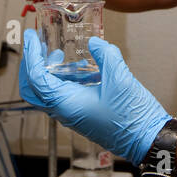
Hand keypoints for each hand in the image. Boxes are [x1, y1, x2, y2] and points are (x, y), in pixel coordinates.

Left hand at [20, 29, 170, 165]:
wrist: (146, 139)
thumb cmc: (132, 116)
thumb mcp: (119, 77)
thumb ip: (105, 54)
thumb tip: (94, 42)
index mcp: (66, 103)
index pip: (36, 78)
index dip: (30, 55)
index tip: (30, 37)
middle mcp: (64, 111)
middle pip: (33, 89)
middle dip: (31, 66)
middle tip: (36, 47)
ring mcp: (72, 115)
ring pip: (48, 92)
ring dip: (51, 72)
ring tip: (61, 54)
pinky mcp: (82, 115)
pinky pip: (64, 96)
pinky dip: (66, 80)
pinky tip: (83, 69)